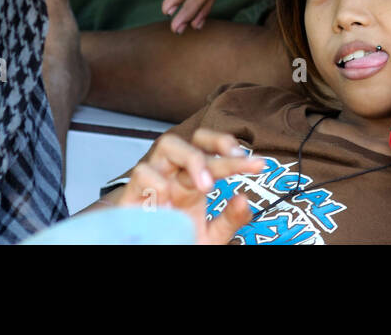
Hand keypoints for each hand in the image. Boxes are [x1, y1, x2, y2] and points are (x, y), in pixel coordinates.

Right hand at [115, 129, 263, 244]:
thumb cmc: (175, 240)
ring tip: (205, 184)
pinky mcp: (131, 193)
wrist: (145, 251)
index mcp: (193, 181)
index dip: (234, 150)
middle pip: (193, 138)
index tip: (259, 163)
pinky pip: (142, 173)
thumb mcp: (210, 236)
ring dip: (191, 158)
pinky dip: (158, 184)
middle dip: (217, 143)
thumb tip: (244, 199)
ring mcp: (154, 180)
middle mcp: (174, 173)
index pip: (213, 152)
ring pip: (168, 144)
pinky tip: (169, 204)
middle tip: (236, 160)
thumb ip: (229, 221)